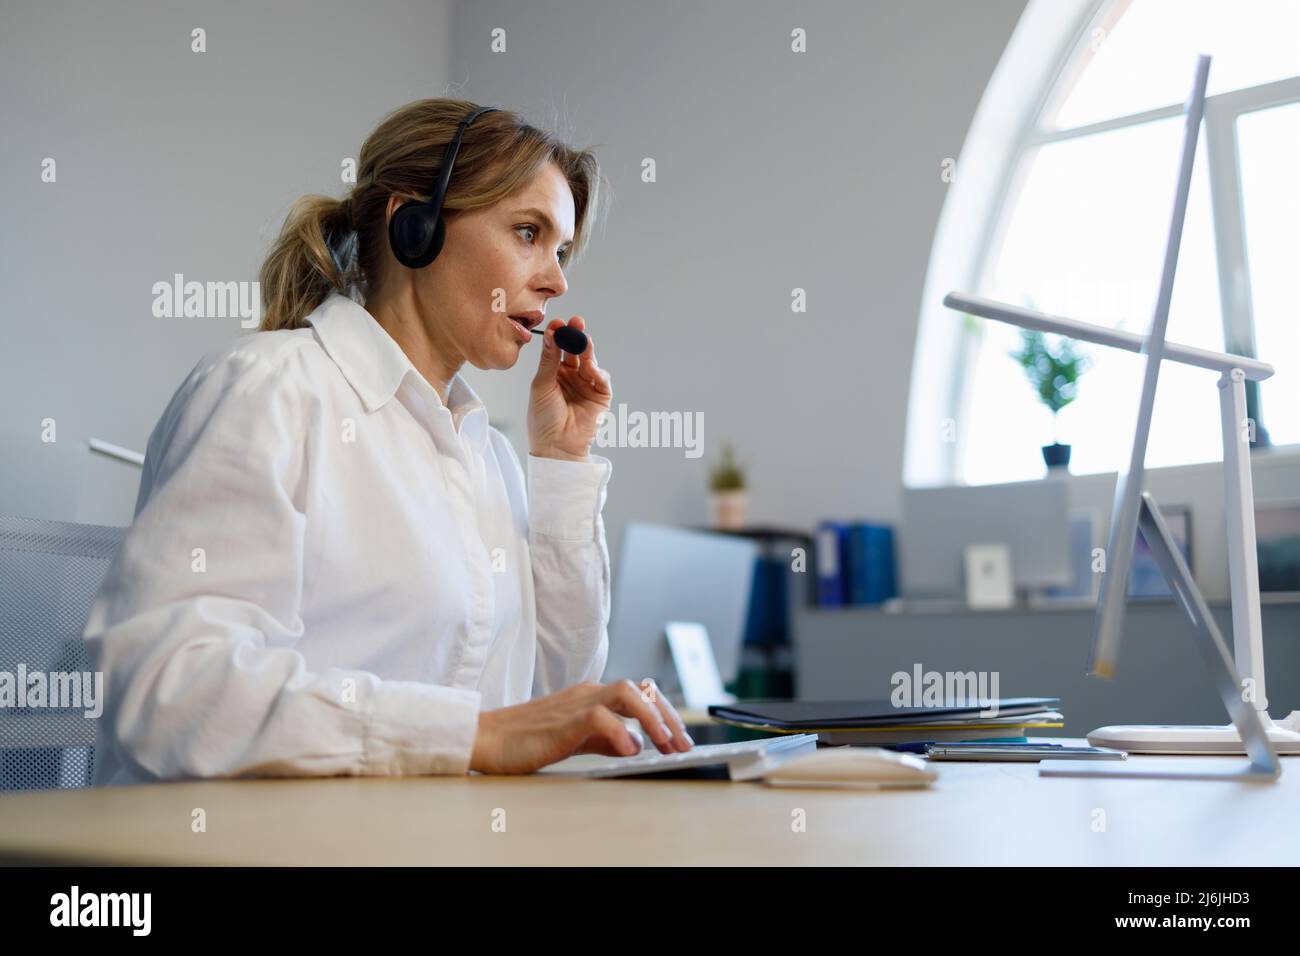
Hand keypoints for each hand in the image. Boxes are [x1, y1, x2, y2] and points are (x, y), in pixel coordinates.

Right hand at [469, 678, 693, 773]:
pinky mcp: (563, 720)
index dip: (664, 715)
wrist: (487, 739)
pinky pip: (599, 717)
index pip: (641, 694)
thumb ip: (604, 737)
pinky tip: (631, 751)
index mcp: (591, 696)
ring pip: (627, 693)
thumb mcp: (575, 737)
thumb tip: (634, 743)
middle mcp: (588, 693)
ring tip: (664, 745)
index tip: (679, 740)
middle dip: (668, 716)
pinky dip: (620, 732)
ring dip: (652, 718)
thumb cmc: (526, 739)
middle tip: (683, 745)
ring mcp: (576, 703)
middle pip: (642, 690)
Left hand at [527, 316, 611, 461]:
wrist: (556, 446)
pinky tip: (589, 367)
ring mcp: (586, 385)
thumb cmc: (543, 419)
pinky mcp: (600, 396)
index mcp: (553, 373)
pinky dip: (597, 370)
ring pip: (589, 361)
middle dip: (576, 336)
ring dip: (587, 351)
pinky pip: (601, 378)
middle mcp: (570, 377)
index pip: (558, 349)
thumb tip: (553, 334)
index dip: (559, 335)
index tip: (558, 322)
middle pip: (575, 351)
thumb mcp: (541, 385)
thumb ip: (549, 360)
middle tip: (576, 322)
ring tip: (583, 342)